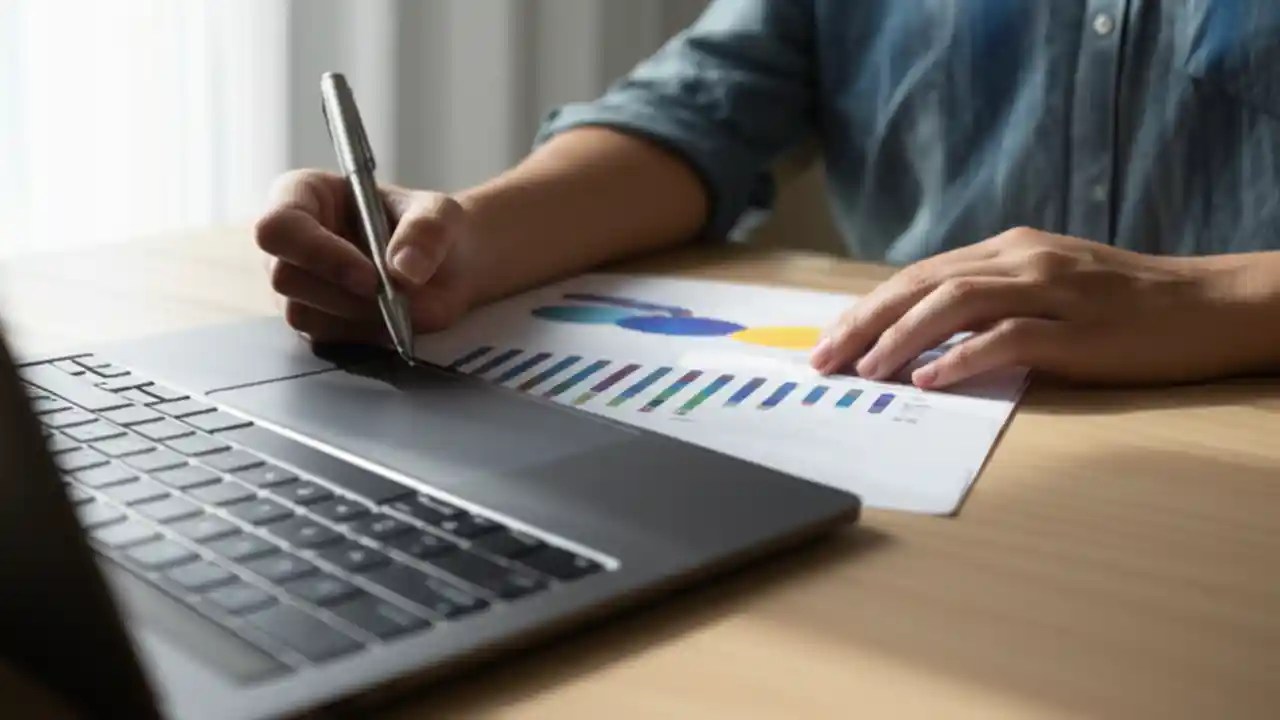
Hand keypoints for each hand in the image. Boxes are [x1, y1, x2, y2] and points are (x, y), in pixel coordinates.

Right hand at [255, 170, 479, 343]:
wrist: (444, 267)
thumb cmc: (430, 228)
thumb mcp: (441, 214)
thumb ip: (427, 231)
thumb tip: (404, 270)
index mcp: (305, 195)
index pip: (279, 226)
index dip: (317, 253)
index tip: (370, 275)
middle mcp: (288, 241)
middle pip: (284, 276)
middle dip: (343, 292)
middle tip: (393, 293)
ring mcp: (294, 285)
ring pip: (301, 313)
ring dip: (357, 315)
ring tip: (398, 302)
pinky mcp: (311, 320)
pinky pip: (322, 338)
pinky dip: (362, 333)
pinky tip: (390, 317)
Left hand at [810, 227, 1252, 388]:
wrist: (1207, 304)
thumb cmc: (1121, 304)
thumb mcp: (1046, 286)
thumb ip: (989, 299)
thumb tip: (920, 333)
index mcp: (1008, 250)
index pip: (919, 276)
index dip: (868, 308)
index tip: (829, 341)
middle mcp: (1022, 260)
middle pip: (923, 284)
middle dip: (865, 322)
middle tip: (824, 359)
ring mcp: (1051, 291)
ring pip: (956, 303)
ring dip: (901, 338)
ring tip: (864, 370)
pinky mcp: (1079, 330)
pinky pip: (1009, 338)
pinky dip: (962, 357)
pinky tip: (928, 379)